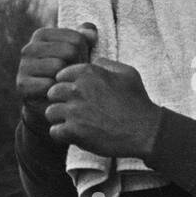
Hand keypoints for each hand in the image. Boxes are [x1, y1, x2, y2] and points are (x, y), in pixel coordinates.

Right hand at [16, 24, 97, 125]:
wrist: (49, 106)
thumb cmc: (66, 75)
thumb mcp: (77, 55)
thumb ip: (85, 39)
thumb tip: (91, 33)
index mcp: (42, 36)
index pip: (77, 38)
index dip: (84, 54)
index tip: (76, 65)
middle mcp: (29, 48)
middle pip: (70, 50)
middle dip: (77, 66)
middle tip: (71, 77)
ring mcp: (23, 66)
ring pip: (59, 66)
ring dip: (67, 79)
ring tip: (64, 85)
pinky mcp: (22, 85)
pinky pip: (50, 85)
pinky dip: (56, 92)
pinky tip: (56, 95)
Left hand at [44, 59, 162, 158]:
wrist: (145, 131)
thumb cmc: (138, 101)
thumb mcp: (127, 73)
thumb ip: (106, 63)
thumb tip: (94, 60)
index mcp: (88, 72)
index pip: (60, 75)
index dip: (67, 86)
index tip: (77, 96)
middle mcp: (78, 88)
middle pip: (52, 93)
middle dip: (60, 102)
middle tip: (74, 111)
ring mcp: (74, 110)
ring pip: (50, 112)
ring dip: (60, 119)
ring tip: (73, 124)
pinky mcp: (74, 130)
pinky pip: (54, 131)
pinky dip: (62, 136)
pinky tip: (74, 136)